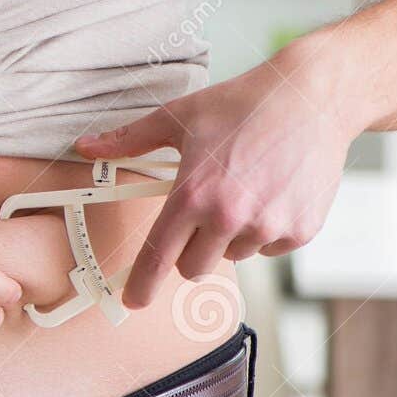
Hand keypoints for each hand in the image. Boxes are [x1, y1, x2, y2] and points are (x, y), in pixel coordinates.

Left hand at [74, 44, 352, 309]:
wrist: (311, 97)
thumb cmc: (243, 103)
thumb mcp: (181, 116)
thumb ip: (130, 139)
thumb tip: (86, 146)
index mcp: (193, 193)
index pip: (158, 257)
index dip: (141, 284)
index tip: (133, 300)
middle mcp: (229, 217)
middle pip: (194, 267)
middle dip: (191, 247)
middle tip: (202, 210)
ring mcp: (268, 227)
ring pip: (234, 255)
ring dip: (231, 235)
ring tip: (245, 187)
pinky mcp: (300, 231)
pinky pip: (269, 248)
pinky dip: (266, 229)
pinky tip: (273, 190)